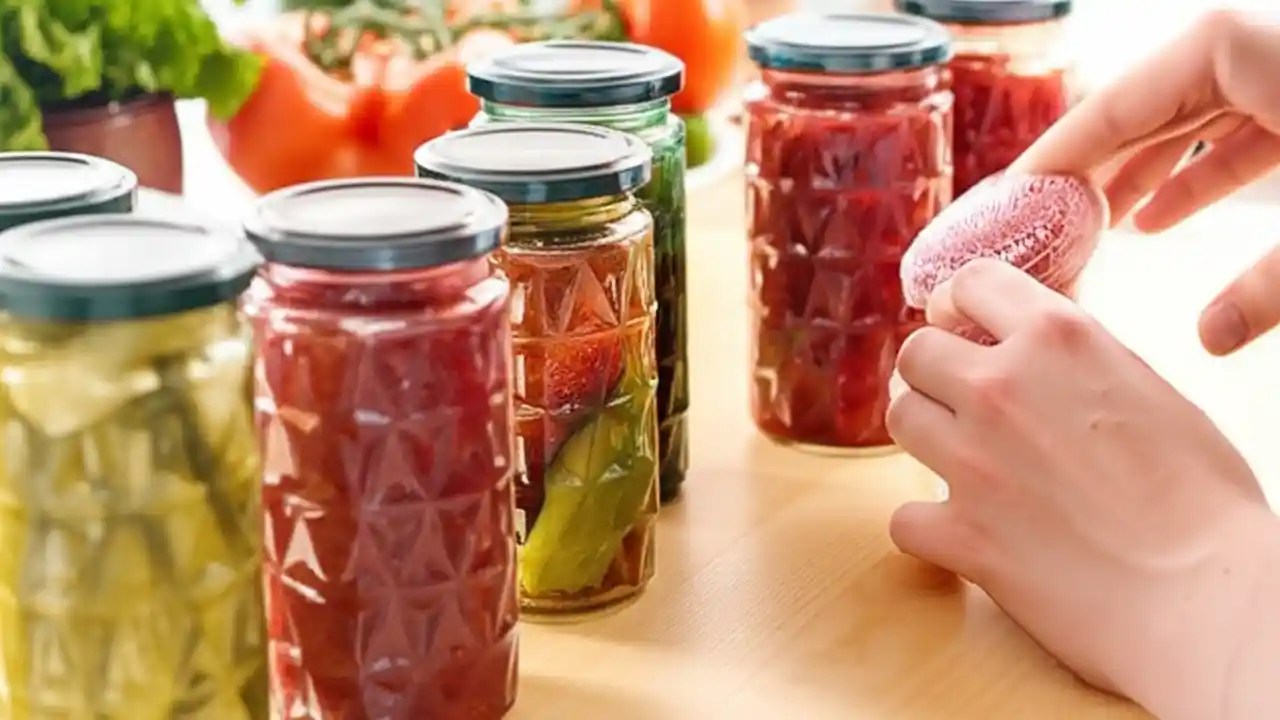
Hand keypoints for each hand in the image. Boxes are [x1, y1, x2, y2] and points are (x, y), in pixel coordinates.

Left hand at [888, 259, 1278, 718]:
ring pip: (900, 420)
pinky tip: (959, 532)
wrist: (1207, 596)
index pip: (970, 282)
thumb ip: (1076, 362)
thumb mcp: (1146, 389)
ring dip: (925, 435)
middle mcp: (1000, 389)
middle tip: (960, 401)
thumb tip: (1033, 354)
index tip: (962, 327)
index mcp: (1057, 339)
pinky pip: (904, 515)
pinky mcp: (960, 534)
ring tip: (962, 457)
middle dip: (935, 373)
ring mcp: (972, 462)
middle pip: (917, 353)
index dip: (959, 306)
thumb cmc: (1201, 497)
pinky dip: (927, 526)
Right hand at [1010, 10, 1279, 355]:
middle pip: (1133, 113)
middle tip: (1030, 232)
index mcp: (1223, 49)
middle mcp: (1236, 47)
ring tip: (1079, 234)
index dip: (1049, 164)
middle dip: (1082, 176)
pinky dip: (1187, 172)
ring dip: (1128, 179)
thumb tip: (1214, 339)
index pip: (1107, 111)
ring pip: (1177, 120)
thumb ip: (1273, 282)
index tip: (1000, 209)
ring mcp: (1266, 64)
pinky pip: (1224, 127)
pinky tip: (1154, 219)